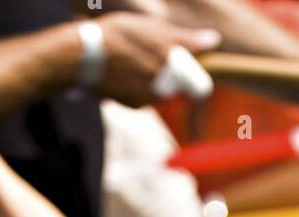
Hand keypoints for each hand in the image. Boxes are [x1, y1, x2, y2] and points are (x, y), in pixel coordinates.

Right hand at [94, 14, 219, 105]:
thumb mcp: (154, 29)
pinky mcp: (136, 106)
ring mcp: (150, 99)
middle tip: (149, 55)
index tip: (190, 66)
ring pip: (162, 90)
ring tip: (134, 61)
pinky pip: (146, 97)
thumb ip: (186, 39)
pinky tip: (125, 73)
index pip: (199, 82)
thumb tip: (214, 41)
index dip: (194, 73)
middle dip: (170, 72)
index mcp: (174, 65)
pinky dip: (139, 87)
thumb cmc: (120, 35)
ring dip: (153, 78)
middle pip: (179, 84)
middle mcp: (165, 86)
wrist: (84, 56)